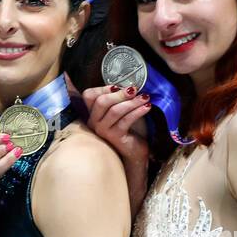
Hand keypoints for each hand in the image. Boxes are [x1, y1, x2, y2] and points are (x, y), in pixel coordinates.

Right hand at [82, 84, 150, 213]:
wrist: (134, 152)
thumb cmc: (128, 130)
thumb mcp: (120, 111)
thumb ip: (118, 99)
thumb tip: (128, 84)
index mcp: (93, 113)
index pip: (89, 96)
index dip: (103, 88)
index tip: (118, 85)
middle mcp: (94, 122)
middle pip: (101, 101)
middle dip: (120, 93)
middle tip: (135, 89)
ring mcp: (103, 131)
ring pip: (115, 110)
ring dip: (132, 102)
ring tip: (145, 97)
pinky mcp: (115, 137)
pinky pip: (126, 120)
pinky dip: (138, 111)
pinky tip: (147, 107)